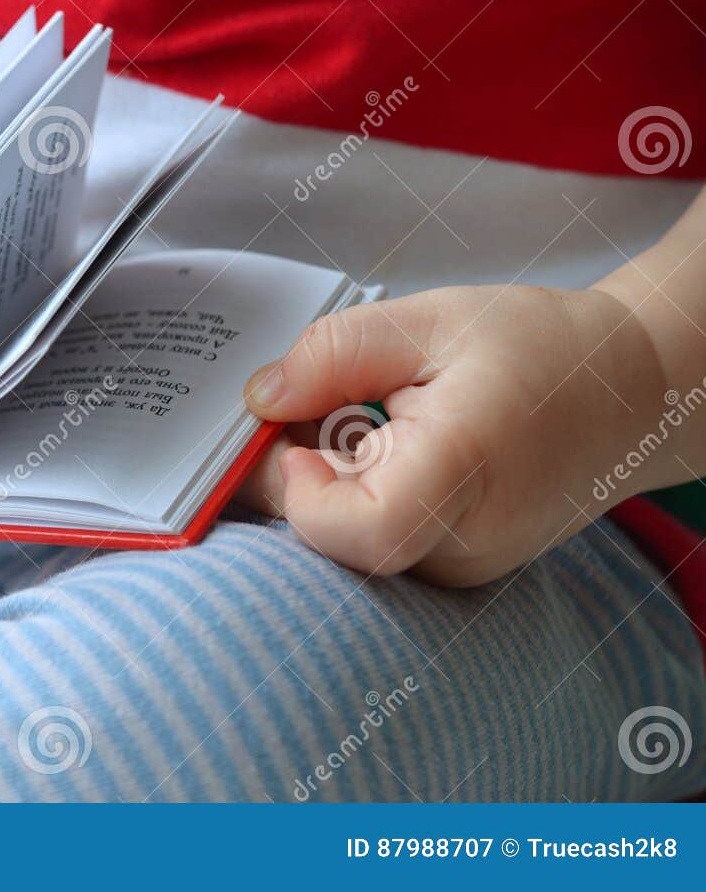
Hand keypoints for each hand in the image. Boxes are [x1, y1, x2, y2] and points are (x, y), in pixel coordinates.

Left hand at [238, 284, 670, 585]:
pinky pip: (372, 544)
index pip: (356, 530)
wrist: (630, 395)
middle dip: (296, 471)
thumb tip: (261, 398)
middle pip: (331, 540)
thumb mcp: (429, 321)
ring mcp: (460, 568)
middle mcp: (463, 542)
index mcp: (463, 472)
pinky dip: (355, 495)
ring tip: (367, 418)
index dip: (300, 486)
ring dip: (326, 481)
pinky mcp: (452, 570)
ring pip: (345, 545)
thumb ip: (335, 354)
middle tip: (313, 405)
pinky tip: (382, 446)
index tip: (292, 429)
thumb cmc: (542, 352)